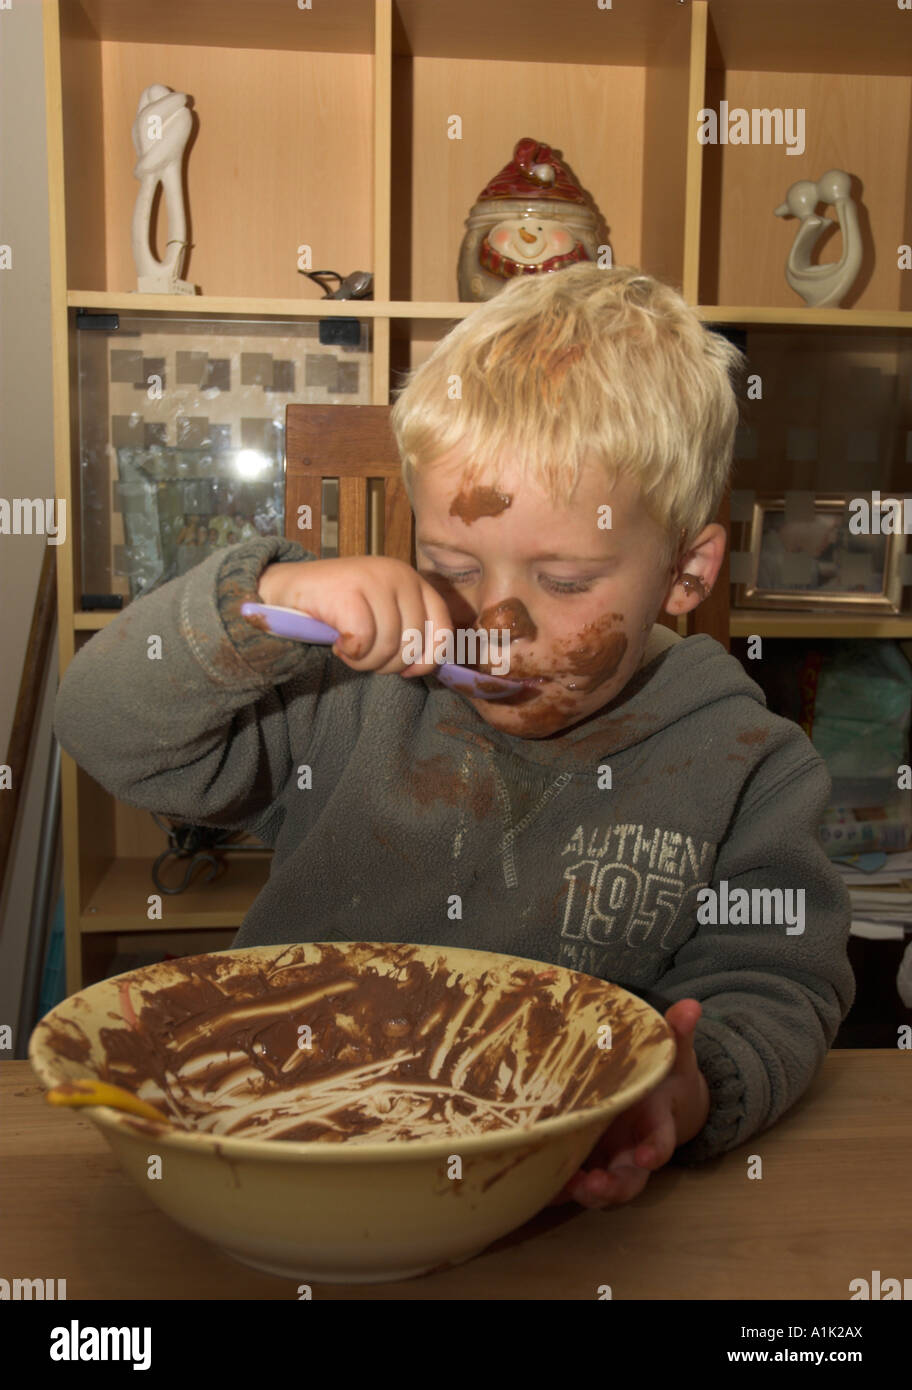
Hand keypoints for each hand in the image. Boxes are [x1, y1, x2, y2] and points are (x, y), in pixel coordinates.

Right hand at [256, 556, 453, 677]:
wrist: (287, 590)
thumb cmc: (337, 610)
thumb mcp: (381, 616)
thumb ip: (407, 632)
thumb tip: (426, 666)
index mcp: (412, 580)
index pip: (442, 626)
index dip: (429, 657)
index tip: (408, 671)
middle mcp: (399, 574)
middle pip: (412, 643)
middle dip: (387, 664)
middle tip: (363, 657)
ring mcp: (373, 578)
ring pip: (388, 645)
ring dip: (365, 662)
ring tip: (348, 651)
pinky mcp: (348, 589)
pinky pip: (363, 640)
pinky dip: (350, 652)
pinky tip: (338, 644)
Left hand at [548, 998, 709, 1209]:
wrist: (654, 1099)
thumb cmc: (661, 1074)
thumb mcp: (673, 1054)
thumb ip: (679, 1033)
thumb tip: (691, 1006)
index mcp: (655, 1124)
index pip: (660, 1142)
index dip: (655, 1150)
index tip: (647, 1156)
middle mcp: (632, 1150)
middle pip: (629, 1180)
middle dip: (614, 1187)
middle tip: (594, 1184)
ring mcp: (609, 1160)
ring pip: (601, 1190)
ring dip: (583, 1193)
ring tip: (561, 1188)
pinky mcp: (586, 1161)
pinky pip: (571, 1183)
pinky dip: (556, 1189)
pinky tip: (535, 1186)